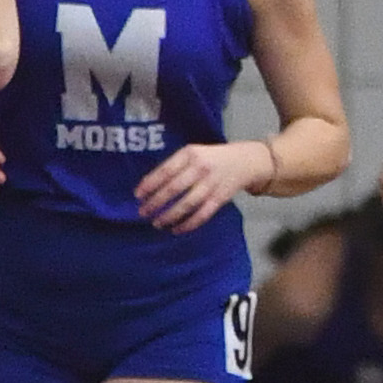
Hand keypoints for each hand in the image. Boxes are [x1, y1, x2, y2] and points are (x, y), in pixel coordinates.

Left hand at [138, 140, 264, 233]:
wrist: (244, 161)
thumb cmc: (211, 158)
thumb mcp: (192, 153)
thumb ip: (174, 166)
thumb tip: (148, 186)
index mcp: (190, 154)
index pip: (165, 171)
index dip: (149, 184)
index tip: (138, 196)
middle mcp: (201, 168)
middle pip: (174, 188)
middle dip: (156, 202)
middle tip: (143, 212)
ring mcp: (212, 184)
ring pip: (187, 204)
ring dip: (170, 215)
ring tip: (157, 223)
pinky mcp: (221, 198)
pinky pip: (202, 214)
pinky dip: (189, 224)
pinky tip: (177, 229)